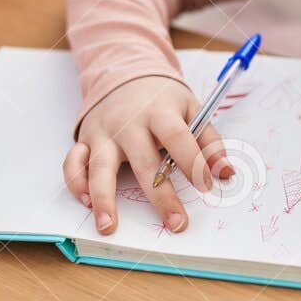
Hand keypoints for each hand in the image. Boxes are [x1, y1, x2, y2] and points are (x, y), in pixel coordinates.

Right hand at [61, 76, 232, 235]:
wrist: (125, 74)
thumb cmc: (162, 99)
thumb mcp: (191, 108)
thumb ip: (209, 141)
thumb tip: (226, 174)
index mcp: (159, 112)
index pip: (177, 136)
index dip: (192, 161)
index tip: (206, 186)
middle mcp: (128, 123)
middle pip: (143, 161)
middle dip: (161, 196)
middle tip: (176, 224)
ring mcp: (103, 132)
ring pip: (99, 167)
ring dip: (103, 198)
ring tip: (109, 226)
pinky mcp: (85, 139)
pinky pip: (74, 163)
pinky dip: (76, 183)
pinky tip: (87, 203)